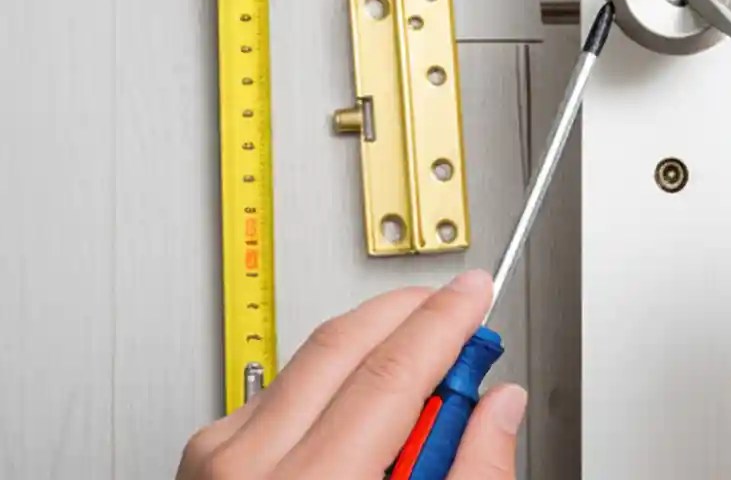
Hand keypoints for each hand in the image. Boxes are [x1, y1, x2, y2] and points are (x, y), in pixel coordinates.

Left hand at [178, 271, 525, 479]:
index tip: (475, 295)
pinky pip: (280, 392)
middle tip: (460, 312)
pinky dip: (332, 380)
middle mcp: (249, 467)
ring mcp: (216, 461)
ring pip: (310, 359)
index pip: (394, 371)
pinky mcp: (205, 461)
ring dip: (374, 343)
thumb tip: (499, 409)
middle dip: (412, 313)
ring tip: (424, 367)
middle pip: (346, 344)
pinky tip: (365, 404)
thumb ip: (472, 477)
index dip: (446, 322)